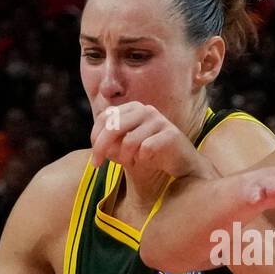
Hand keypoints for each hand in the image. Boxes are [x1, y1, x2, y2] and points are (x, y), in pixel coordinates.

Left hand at [89, 101, 204, 182]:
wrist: (180, 162)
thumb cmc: (149, 153)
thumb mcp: (124, 147)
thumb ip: (109, 144)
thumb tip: (98, 146)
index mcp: (133, 108)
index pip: (105, 117)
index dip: (95, 137)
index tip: (94, 158)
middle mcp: (145, 110)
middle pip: (113, 127)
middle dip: (101, 148)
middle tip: (96, 165)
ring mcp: (159, 120)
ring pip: (129, 141)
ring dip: (125, 158)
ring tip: (131, 163)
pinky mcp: (171, 134)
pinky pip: (146, 149)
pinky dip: (142, 159)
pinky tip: (146, 160)